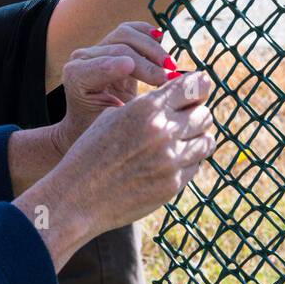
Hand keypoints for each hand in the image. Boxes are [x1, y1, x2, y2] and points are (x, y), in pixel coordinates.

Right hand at [16, 72, 216, 270]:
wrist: (78, 197)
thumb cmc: (90, 154)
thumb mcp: (112, 118)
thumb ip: (146, 107)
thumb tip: (177, 101)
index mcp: (147, 108)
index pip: (193, 86)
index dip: (199, 86)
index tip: (199, 90)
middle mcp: (163, 131)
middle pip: (204, 114)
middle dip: (195, 115)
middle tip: (185, 120)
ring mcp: (171, 160)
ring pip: (206, 141)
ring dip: (196, 139)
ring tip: (179, 142)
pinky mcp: (174, 185)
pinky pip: (195, 166)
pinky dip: (187, 163)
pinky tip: (166, 164)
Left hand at [50, 21, 173, 155]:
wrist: (89, 123)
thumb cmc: (99, 130)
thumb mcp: (110, 126)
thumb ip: (124, 110)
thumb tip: (155, 98)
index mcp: (76, 78)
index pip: (99, 66)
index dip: (119, 66)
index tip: (137, 70)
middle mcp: (82, 59)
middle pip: (118, 49)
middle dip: (147, 63)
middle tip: (169, 79)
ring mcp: (97, 49)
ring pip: (125, 34)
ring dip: (152, 48)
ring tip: (170, 66)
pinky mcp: (113, 45)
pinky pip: (130, 29)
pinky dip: (147, 32)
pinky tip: (161, 39)